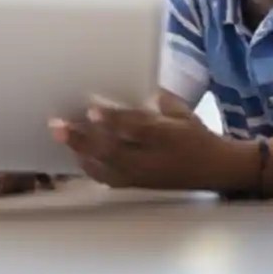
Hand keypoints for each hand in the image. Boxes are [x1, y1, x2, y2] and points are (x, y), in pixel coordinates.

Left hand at [50, 93, 228, 189]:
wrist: (215, 171)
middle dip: (82, 137)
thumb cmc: (197, 136)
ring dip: (81, 151)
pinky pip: (107, 178)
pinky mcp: (136, 185)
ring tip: (61, 135)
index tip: (91, 109)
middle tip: (57, 125)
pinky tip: (77, 154)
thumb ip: (160, 100)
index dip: (113, 119)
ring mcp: (142, 176)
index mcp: (167, 136)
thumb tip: (141, 89)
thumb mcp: (183, 113)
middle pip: (112, 150)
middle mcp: (152, 159)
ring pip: (105, 166)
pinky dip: (89, 166)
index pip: (136, 127)